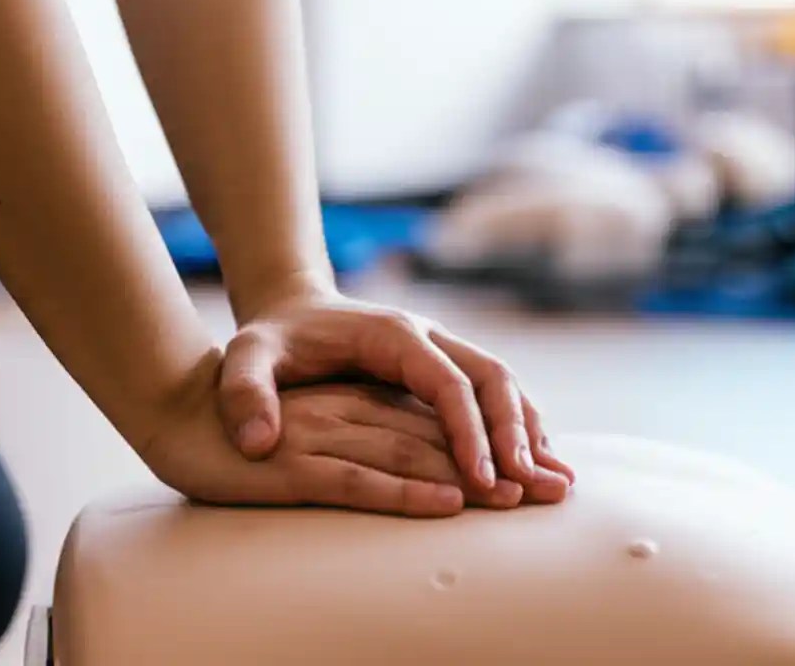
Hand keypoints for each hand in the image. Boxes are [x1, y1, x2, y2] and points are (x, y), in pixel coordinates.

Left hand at [216, 281, 574, 493]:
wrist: (290, 309)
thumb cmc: (271, 338)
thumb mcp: (244, 357)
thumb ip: (244, 393)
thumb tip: (257, 445)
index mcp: (393, 334)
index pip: (448, 382)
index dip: (468, 430)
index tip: (482, 478)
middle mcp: (428, 337)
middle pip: (493, 378)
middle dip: (515, 432)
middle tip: (530, 485)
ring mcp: (442, 350)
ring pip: (504, 385)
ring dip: (529, 430)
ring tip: (551, 480)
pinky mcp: (444, 368)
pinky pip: (494, 395)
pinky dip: (518, 427)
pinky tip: (533, 464)